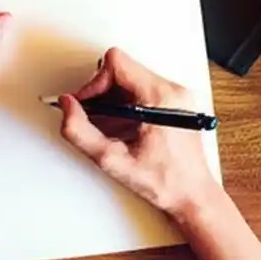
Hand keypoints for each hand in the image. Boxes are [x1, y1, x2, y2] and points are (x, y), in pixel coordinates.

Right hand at [58, 48, 219, 220]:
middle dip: (102, 92)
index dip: (94, 82)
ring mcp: (176, 96)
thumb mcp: (113, 160)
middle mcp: (173, 90)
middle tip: (93, 117)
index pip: (117, 63)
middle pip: (123, 69)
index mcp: (161, 97)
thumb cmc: (166, 181)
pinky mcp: (175, 103)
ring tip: (110, 127)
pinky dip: (125, 106)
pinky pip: (142, 91)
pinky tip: (123, 129)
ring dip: (113, 100)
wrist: (192, 195)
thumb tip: (68, 107)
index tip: (86, 103)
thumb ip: (81, 132)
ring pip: (131, 79)